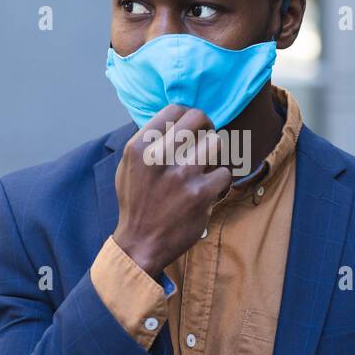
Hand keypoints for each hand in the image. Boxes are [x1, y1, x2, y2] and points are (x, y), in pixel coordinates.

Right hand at [112, 104, 230, 277]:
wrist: (140, 244)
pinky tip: (208, 190)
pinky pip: (224, 173)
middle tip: (205, 140)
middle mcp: (159, 158)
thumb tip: (178, 118)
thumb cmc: (136, 203)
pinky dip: (219, 182)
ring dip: (215, 155)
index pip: (174, 109)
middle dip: (207, 127)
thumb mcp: (129, 167)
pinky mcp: (201, 195)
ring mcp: (181, 176)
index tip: (191, 128)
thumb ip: (149, 141)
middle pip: (199, 119)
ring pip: (216, 143)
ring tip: (206, 167)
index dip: (188, 116)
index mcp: (139, 147)